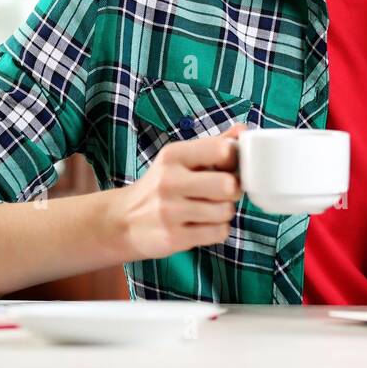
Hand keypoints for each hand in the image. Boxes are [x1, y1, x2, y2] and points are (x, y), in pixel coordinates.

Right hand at [101, 122, 246, 261]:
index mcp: (174, 155)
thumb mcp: (180, 159)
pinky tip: (204, 225)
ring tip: (210, 209)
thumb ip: (213, 145)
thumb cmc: (161, 186)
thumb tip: (243, 129)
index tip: (228, 166)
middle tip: (224, 192)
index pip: (222, 150)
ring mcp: (170, 211)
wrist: (123, 221)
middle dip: (234, 190)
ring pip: (226, 211)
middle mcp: (169, 181)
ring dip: (225, 212)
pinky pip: (219, 233)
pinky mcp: (173, 238)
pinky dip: (218, 230)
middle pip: (228, 185)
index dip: (234, 160)